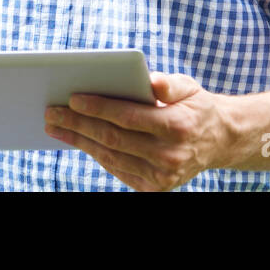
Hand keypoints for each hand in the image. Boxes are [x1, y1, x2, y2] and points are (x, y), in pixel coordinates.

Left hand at [43, 71, 234, 190]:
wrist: (218, 141)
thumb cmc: (194, 106)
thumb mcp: (188, 87)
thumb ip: (168, 84)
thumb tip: (151, 81)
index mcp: (177, 127)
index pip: (128, 117)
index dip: (98, 107)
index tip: (72, 97)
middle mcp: (170, 156)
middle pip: (113, 139)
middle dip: (78, 124)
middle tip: (51, 112)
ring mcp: (162, 176)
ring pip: (111, 156)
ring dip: (79, 141)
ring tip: (56, 126)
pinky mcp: (155, 188)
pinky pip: (117, 169)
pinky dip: (95, 154)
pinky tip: (78, 139)